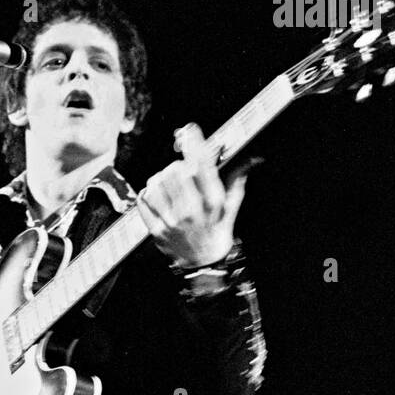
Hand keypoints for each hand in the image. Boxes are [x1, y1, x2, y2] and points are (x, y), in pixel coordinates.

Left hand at [137, 123, 250, 267]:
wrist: (204, 265)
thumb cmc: (218, 232)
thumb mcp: (231, 207)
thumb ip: (236, 180)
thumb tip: (250, 158)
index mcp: (212, 202)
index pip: (201, 165)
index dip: (195, 143)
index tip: (191, 129)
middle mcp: (191, 211)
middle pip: (175, 171)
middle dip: (177, 164)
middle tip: (181, 169)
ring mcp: (172, 221)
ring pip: (156, 183)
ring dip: (160, 177)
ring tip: (168, 183)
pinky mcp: (156, 230)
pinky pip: (144, 201)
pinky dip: (148, 192)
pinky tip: (156, 194)